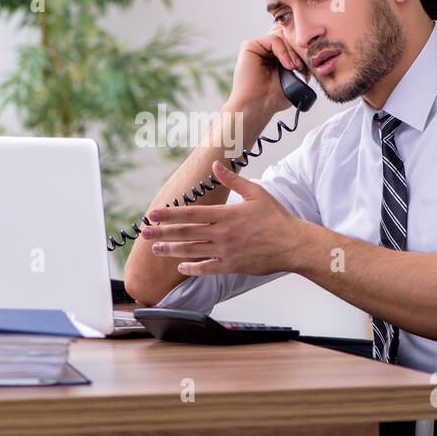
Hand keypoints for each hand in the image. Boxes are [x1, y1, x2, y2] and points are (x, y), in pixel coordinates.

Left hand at [140, 160, 299, 276]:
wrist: (292, 244)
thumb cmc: (275, 217)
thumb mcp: (255, 193)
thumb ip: (233, 180)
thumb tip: (216, 166)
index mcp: (226, 214)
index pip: (191, 213)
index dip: (169, 214)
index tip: (153, 215)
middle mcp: (222, 233)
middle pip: (186, 233)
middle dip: (162, 233)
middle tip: (144, 234)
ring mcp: (226, 251)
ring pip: (192, 251)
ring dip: (171, 250)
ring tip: (156, 250)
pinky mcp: (232, 266)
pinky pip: (207, 268)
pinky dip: (193, 267)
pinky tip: (181, 265)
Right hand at [229, 27, 309, 120]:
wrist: (257, 106)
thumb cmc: (273, 98)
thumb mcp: (297, 78)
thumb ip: (304, 63)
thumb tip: (314, 51)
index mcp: (275, 55)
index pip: (292, 41)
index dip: (302, 48)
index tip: (311, 61)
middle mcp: (266, 49)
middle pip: (288, 36)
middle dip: (299, 49)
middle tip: (304, 65)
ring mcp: (258, 47)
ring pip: (282, 37)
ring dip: (293, 52)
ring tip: (295, 68)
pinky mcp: (249, 46)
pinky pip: (273, 39)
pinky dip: (284, 51)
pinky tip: (288, 66)